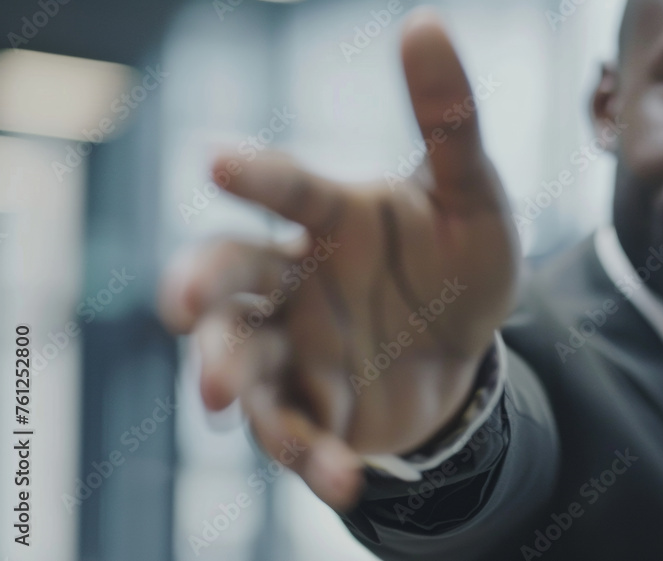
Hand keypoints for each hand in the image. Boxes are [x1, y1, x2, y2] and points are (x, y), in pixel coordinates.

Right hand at [157, 9, 518, 510]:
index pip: (288, 190)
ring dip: (226, 377)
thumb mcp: (472, 197)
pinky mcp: (313, 407)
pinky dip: (310, 453)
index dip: (257, 178)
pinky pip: (296, 430)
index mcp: (333, 218)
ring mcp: (298, 346)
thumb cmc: (458, 264)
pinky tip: (341, 474)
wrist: (467, 350)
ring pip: (241, 358)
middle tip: (181, 305)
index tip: (217, 164)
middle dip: (200, 289)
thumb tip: (426, 20)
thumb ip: (450, 123)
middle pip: (230, 278)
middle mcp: (298, 279)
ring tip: (221, 401)